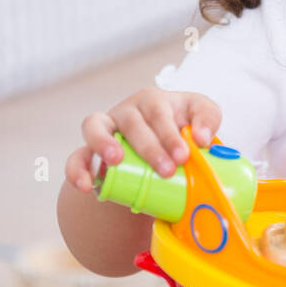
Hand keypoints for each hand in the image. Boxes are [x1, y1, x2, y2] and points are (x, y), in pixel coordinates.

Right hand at [65, 88, 221, 192]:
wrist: (160, 150)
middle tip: (167, 170)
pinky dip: (77, 169)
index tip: (184, 155)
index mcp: (153, 101)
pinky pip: (77, 156)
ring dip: (103, 142)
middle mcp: (127, 111)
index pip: (158, 111)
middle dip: (149, 147)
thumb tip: (202, 138)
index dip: (169, 133)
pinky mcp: (90, 150)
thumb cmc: (182, 128)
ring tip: (115, 160)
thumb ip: (208, 118)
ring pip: (94, 127)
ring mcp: (106, 129)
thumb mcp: (201, 116)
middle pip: (132, 123)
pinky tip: (86, 185)